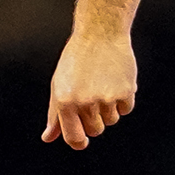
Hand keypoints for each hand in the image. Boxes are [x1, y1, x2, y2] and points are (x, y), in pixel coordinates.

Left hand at [40, 31, 137, 148]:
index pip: (74, 137)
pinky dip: (123, 100)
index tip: (83, 140)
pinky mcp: (125, 92)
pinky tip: (116, 81)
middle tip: (93, 98)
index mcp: (64, 101)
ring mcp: (106, 98)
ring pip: (112, 120)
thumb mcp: (59, 85)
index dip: (79, 141)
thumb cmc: (77, 58)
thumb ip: (54, 114)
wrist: (100, 33)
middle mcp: (85, 102)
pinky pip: (126, 109)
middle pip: (96, 130)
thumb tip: (48, 137)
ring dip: (110, 108)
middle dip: (95, 120)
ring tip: (104, 84)